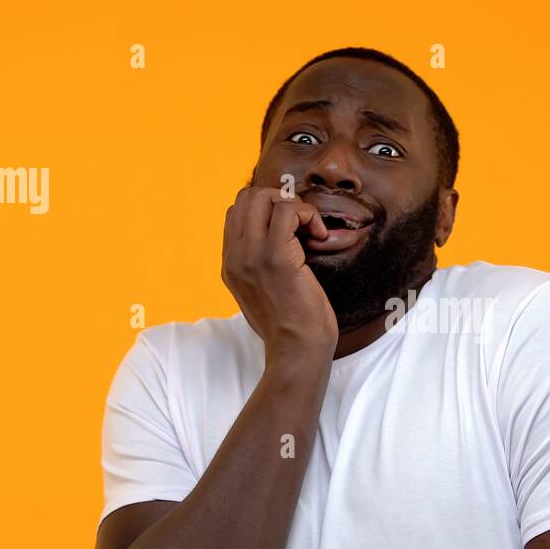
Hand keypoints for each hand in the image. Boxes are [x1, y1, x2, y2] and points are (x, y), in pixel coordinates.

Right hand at [221, 186, 337, 360]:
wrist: (297, 351)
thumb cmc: (290, 326)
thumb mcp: (263, 292)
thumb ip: (259, 265)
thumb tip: (282, 239)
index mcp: (230, 264)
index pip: (236, 212)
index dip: (267, 210)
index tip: (291, 231)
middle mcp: (235, 257)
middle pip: (247, 197)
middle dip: (279, 201)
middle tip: (302, 226)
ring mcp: (252, 255)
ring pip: (264, 198)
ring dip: (294, 206)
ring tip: (310, 231)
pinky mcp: (276, 258)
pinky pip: (288, 210)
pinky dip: (309, 215)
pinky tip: (320, 237)